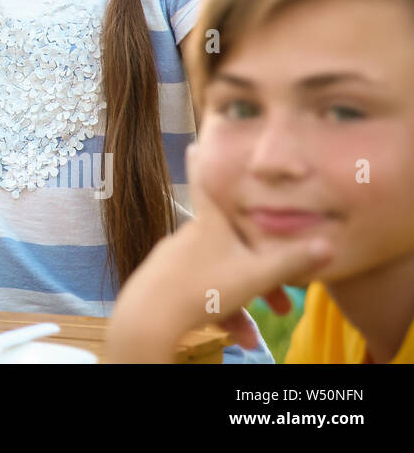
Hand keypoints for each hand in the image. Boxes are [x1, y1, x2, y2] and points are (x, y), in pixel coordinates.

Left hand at [105, 143, 331, 361]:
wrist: (149, 318)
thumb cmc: (203, 288)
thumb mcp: (256, 275)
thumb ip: (292, 261)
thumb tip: (330, 245)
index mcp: (210, 223)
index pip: (208, 184)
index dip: (205, 163)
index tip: (195, 143)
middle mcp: (190, 235)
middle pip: (232, 248)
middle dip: (260, 278)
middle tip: (282, 306)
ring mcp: (175, 259)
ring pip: (219, 276)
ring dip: (241, 304)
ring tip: (251, 335)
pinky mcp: (166, 283)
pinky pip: (201, 293)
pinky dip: (220, 312)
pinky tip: (234, 336)